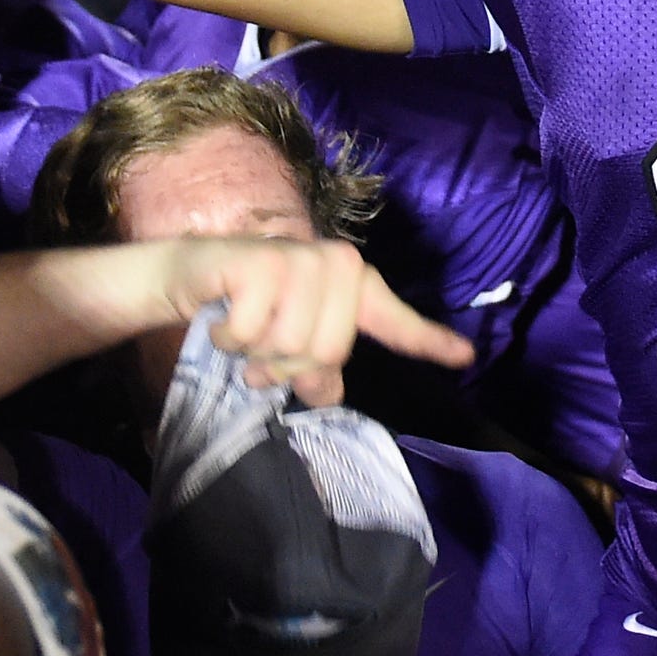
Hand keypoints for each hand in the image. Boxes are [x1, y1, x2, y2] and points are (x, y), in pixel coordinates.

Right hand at [157, 237, 471, 404]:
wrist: (191, 273)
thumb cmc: (250, 308)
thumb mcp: (289, 346)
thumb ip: (316, 370)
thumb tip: (330, 395)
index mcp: (353, 285)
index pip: (396, 321)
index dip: (429, 341)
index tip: (465, 357)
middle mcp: (337, 265)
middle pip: (327, 353)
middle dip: (287, 364)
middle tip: (263, 352)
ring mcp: (302, 260)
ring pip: (291, 346)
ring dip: (256, 352)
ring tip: (244, 331)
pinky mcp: (264, 264)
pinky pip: (254, 333)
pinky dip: (230, 338)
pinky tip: (224, 317)